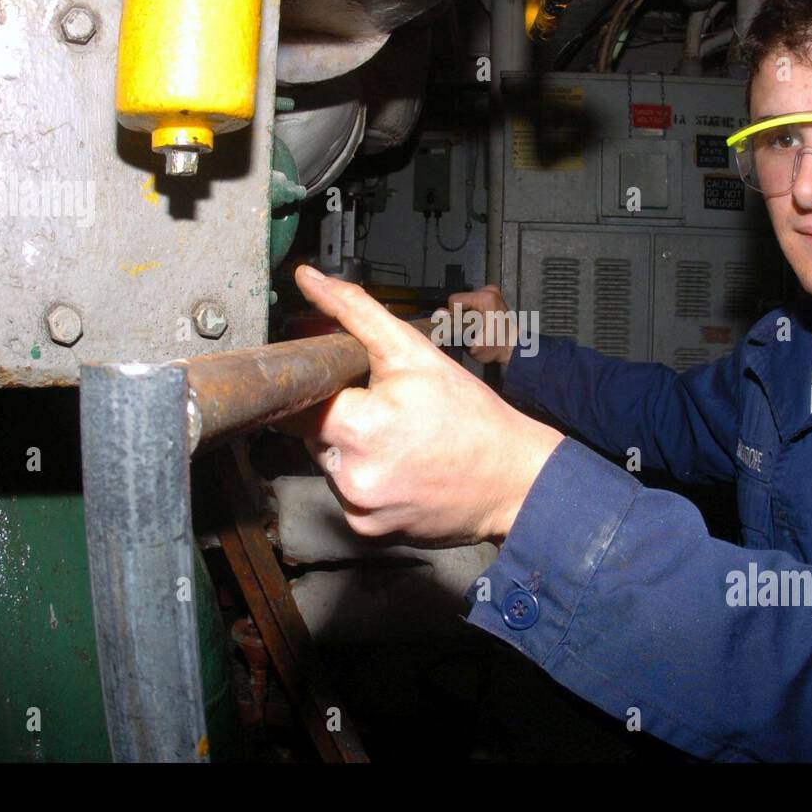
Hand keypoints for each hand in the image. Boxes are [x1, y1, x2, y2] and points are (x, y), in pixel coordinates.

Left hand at [275, 266, 562, 544]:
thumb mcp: (414, 352)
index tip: (339, 384)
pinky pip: (350, 496)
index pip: (296, 402)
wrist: (515, 480)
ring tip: (400, 440)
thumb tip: (310, 279)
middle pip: (312, 434)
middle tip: (385, 409)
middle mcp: (351, 477)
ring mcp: (359, 509)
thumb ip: (355, 312)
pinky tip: (402, 469)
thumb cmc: (472, 416)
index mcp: (357, 428)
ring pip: (330, 465)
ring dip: (353, 450)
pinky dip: (368, 480)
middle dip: (340, 417)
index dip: (316, 388)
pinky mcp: (369, 532)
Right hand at [439, 284, 516, 365]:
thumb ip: (454, 328)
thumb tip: (439, 315)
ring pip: (465, 302)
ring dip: (466, 315)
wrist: (512, 348)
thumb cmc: (496, 347)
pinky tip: (479, 323)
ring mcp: (492, 292)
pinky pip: (472, 302)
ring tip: (476, 327)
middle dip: (460, 316)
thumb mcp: (472, 344)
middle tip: (470, 329)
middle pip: (460, 300)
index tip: (462, 327)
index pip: (454, 301)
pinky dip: (472, 312)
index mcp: (485, 298)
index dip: (453, 316)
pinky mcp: (492, 295)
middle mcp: (490, 291)